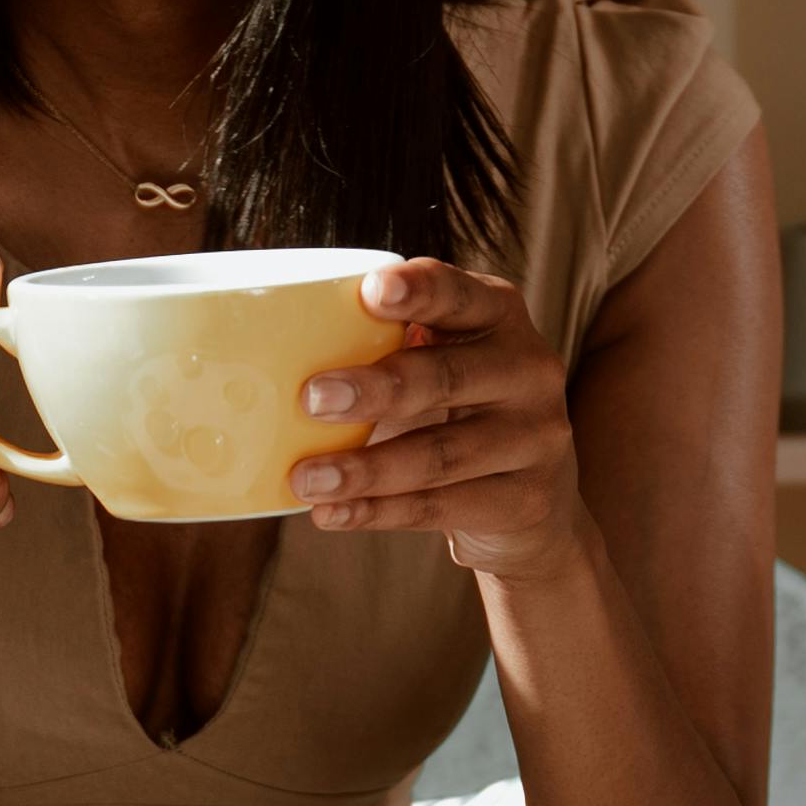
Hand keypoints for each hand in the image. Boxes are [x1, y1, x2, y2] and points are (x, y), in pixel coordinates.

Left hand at [297, 254, 586, 585]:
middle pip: (449, 376)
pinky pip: (442, 508)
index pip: (461, 295)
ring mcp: (536, 438)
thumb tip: (268, 348)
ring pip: (441, 454)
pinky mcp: (525, 501)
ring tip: (306, 478)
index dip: (420, 291)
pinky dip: (379, 512)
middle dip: (377, 388)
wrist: (531, 505)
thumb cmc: (457, 413)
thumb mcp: (438, 365)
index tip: (370, 293)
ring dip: (365, 469)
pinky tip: (332, 514)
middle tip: (311, 398)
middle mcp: (529, 370)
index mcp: (499, 316)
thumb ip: (385, 346)